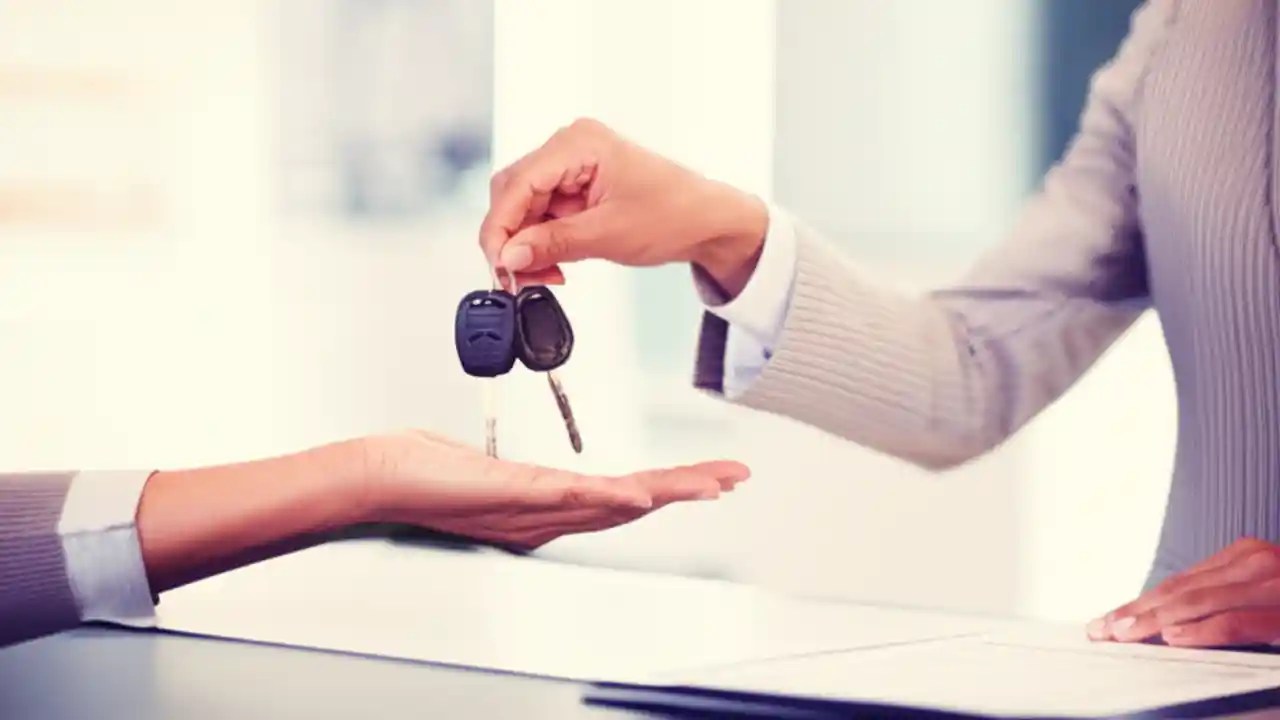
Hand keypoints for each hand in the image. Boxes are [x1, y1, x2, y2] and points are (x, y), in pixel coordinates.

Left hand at [358, 431, 748, 549]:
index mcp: (544, 509)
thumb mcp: (484, 468)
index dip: (669, 489)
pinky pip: (567, 497)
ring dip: (666, 492)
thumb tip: (526, 470)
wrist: (377, 479)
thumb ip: (515, 474)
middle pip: (632, 504)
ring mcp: (530, 509)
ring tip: (708, 484)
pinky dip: (607, 497)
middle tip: (734, 477)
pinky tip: (638, 494)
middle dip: (688, 489)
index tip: (708, 477)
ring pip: (612, 502)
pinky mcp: (511, 494)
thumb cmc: (420, 471)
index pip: (620, 498)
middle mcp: (544, 518)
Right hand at [479, 118, 769, 296]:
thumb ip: (552, 244)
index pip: (517, 184)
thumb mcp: (608, 235)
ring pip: (524, 207)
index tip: (498, 266)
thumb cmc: (675, 215)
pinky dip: (543, 242)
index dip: (500, 229)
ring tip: (547, 275)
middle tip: (519, 278)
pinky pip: (543, 214)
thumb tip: (508, 258)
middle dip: (512, 239)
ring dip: (527, 245)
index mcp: (578, 143)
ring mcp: (572, 165)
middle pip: (513, 193)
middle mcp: (570, 146)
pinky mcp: (576, 186)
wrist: (708, 222)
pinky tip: (554, 264)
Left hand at [1087, 538, 1279, 646]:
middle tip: (1101, 630)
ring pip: (1199, 602)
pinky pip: (1237, 620)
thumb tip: (1168, 621)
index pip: (1178, 583)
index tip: (1104, 620)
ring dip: (1154, 621)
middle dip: (1135, 613)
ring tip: (1124, 634)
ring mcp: (1272, 582)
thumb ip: (1222, 597)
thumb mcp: (1260, 588)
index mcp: (1243, 556)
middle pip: (1179, 591)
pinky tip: (1175, 638)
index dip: (1138, 603)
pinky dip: (1203, 630)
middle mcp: (1254, 562)